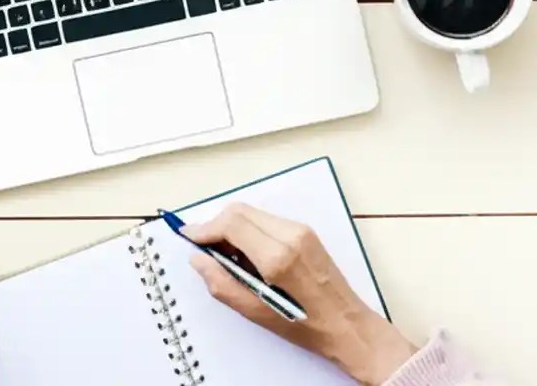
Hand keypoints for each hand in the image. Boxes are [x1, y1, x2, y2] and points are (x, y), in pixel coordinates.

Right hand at [184, 204, 415, 385]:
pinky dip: (250, 230)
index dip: (204, 228)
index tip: (188, 237)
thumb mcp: (256, 313)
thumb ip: (222, 284)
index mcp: (277, 256)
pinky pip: (267, 221)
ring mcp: (301, 230)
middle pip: (239, 211)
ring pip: (253, 213)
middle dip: (216, 225)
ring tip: (228, 257)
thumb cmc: (305, 325)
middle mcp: (290, 235)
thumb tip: (198, 260)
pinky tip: (249, 256)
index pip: (230, 223)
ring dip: (233, 227)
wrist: (348, 324)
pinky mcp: (306, 232)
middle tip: (206, 249)